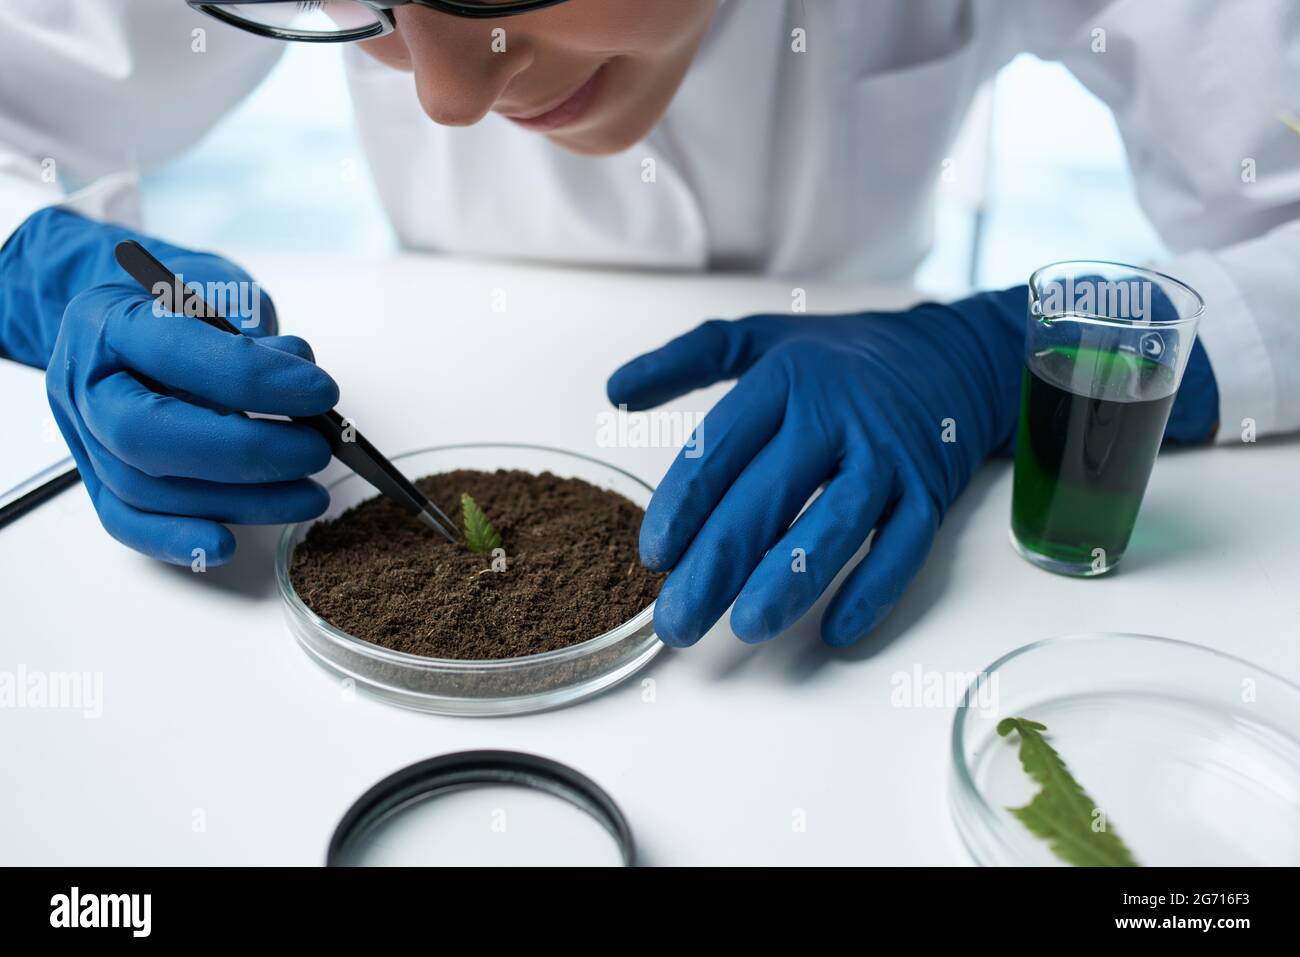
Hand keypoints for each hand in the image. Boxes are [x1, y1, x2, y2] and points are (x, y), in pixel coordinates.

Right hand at [1, 208, 337, 564]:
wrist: (125, 318)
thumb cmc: (175, 305)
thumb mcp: (216, 287)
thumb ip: (251, 326)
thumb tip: (295, 366)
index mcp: (105, 322)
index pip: (173, 354)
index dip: (252, 378)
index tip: (320, 392)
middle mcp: (83, 385)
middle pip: (145, 435)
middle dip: (243, 452)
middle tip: (313, 451)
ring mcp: (84, 438)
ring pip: (146, 489)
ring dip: (238, 501)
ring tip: (309, 494)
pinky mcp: (97, 480)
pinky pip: (128, 522)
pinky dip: (178, 540)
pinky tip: (228, 544)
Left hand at [606, 291, 1027, 647]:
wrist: (952, 356)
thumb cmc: (838, 358)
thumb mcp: (762, 338)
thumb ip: (690, 359)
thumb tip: (614, 390)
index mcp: (786, 378)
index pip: (724, 447)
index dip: (686, 503)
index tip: (654, 555)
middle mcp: (838, 416)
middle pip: (768, 496)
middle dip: (717, 564)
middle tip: (676, 621)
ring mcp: (888, 457)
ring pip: (836, 524)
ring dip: (791, 580)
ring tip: (746, 627)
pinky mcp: (930, 491)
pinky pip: (904, 548)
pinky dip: (874, 591)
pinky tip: (836, 631)